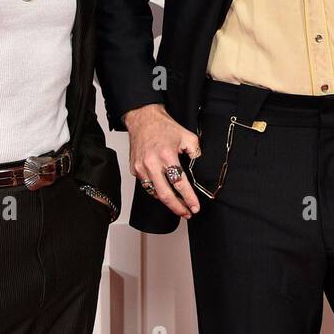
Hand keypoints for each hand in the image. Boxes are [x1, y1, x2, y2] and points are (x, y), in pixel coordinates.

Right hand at [124, 103, 200, 217]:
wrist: (143, 119)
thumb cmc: (163, 127)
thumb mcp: (188, 137)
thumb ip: (196, 154)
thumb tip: (199, 170)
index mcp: (166, 155)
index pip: (180, 183)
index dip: (189, 198)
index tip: (195, 207)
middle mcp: (152, 164)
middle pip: (165, 194)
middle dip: (178, 207)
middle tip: (187, 213)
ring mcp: (141, 168)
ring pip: (155, 193)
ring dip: (167, 202)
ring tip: (178, 205)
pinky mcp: (135, 170)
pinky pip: (147, 186)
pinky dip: (157, 191)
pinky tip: (165, 192)